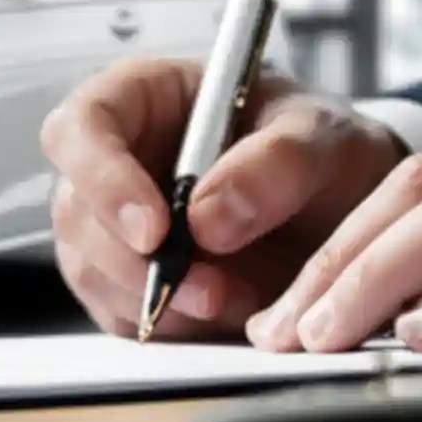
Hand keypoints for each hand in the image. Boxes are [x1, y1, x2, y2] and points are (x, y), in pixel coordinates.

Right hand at [41, 58, 405, 338]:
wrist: (345, 212)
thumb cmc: (325, 151)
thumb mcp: (324, 140)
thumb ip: (275, 165)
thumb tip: (206, 218)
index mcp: (144, 97)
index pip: (81, 127)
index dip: (103, 179)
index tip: (155, 229)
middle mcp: (116, 159)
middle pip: (76, 211)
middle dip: (135, 261)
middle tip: (208, 289)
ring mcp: (113, 223)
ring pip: (90, 270)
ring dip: (156, 299)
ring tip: (234, 299)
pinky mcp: (128, 281)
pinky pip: (119, 313)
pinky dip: (168, 323)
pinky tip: (223, 310)